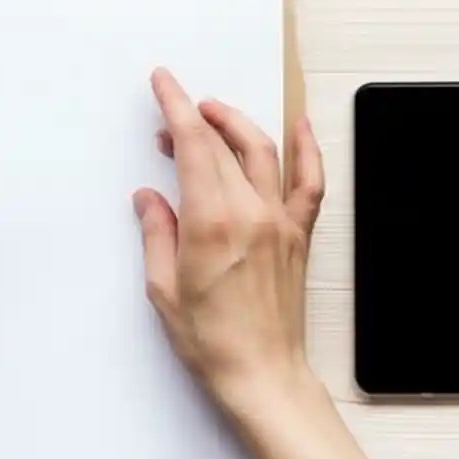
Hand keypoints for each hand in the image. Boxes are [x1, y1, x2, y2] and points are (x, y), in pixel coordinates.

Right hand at [134, 68, 368, 458]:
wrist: (262, 375)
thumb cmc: (212, 342)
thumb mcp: (164, 289)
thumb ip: (158, 233)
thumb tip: (149, 198)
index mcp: (212, 223)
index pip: (192, 145)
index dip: (176, 107)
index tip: (164, 84)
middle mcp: (251, 213)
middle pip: (223, 144)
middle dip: (194, 118)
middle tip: (172, 115)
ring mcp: (281, 221)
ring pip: (263, 151)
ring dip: (237, 123)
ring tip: (214, 112)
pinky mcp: (299, 236)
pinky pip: (310, 182)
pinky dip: (307, 149)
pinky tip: (299, 126)